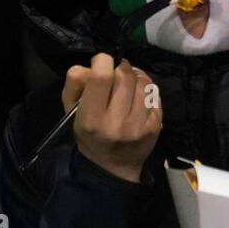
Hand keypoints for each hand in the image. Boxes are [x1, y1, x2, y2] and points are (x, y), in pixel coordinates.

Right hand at [62, 53, 160, 182]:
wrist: (113, 166)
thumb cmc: (89, 134)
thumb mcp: (72, 110)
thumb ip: (75, 84)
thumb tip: (90, 65)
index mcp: (92, 119)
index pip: (102, 77)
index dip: (103, 61)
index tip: (101, 63)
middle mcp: (117, 123)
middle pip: (125, 76)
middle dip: (120, 68)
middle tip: (116, 73)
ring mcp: (140, 125)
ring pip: (142, 82)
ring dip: (135, 76)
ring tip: (128, 82)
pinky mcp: (156, 126)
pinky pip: (154, 94)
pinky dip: (146, 89)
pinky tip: (138, 95)